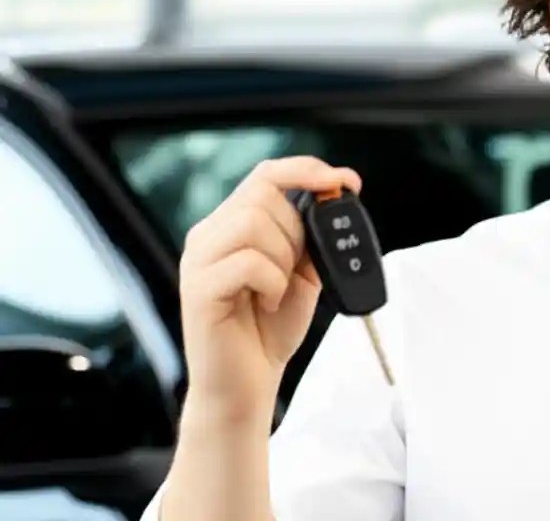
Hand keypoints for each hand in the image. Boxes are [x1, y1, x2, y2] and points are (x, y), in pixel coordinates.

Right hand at [177, 156, 362, 420]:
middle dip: (297, 231)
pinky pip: (248, 262)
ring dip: (283, 258)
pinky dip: (272, 282)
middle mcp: (208, 235)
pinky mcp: (197, 289)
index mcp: (230, 225)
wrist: (247, 385)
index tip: (346, 182)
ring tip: (276, 290)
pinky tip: (266, 303)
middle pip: (264, 196)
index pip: (266, 174)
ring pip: (254, 223)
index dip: (308, 170)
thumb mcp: (303, 271)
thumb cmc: (271, 328)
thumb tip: (337, 194)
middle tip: (293, 270)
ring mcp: (198, 260)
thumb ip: (312, 235)